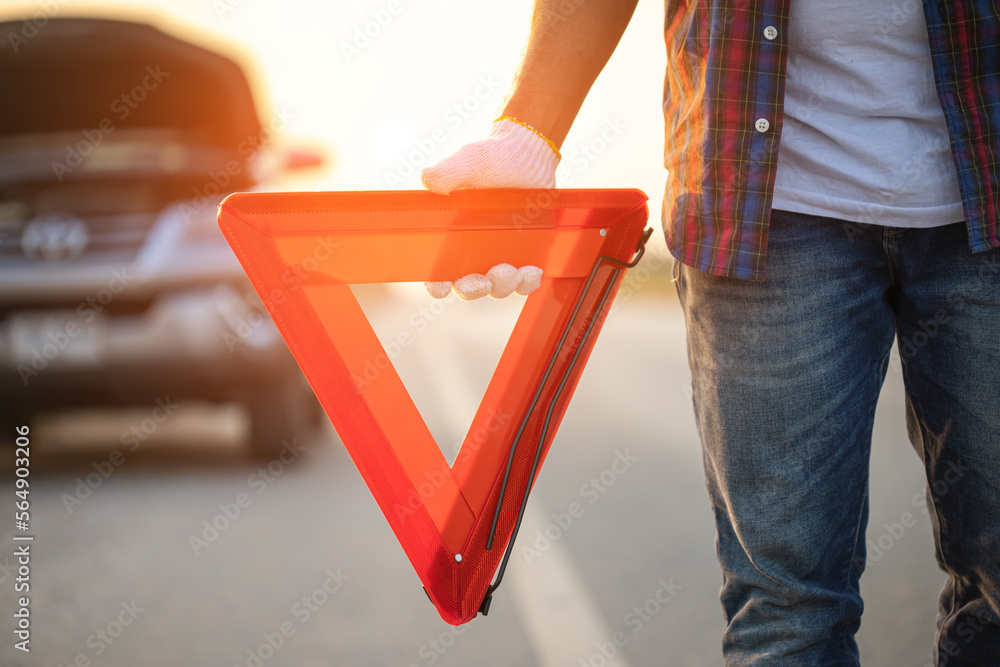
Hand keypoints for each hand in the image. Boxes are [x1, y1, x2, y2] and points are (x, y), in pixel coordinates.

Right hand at [420, 117, 558, 299]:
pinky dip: (528, 282)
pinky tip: (531, 270)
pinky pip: (526, 280)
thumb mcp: (468, 162)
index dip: (435, 283)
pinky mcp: (526, 253)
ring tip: (511, 270)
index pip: (437, 269)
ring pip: (499, 287)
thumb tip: (428, 180)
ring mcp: (501, 254)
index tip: (440, 287)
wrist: (528, 154)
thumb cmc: (493, 157)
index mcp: (452, 235)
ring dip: (503, 286)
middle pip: (470, 287)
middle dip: (475, 290)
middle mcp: (475, 250)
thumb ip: (446, 173)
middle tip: (484, 280)